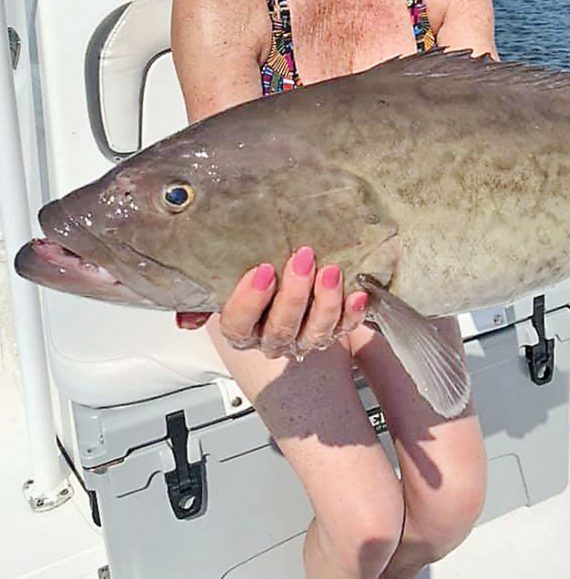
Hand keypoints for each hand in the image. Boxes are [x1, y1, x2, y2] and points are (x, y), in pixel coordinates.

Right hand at [177, 246, 368, 358]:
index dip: (249, 301)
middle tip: (302, 258)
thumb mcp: (224, 278)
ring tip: (331, 271)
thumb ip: (202, 292)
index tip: (262, 270)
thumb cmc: (257, 277)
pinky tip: (358, 293)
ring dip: (325, 302)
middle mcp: (272, 337)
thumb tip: (185, 316)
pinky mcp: (334, 331)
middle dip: (293, 295)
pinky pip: (345, 327)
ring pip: (315, 332)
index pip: (238, 324)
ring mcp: (304, 337)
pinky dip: (353, 311)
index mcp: (242, 328)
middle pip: (280, 328)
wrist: (290, 283)